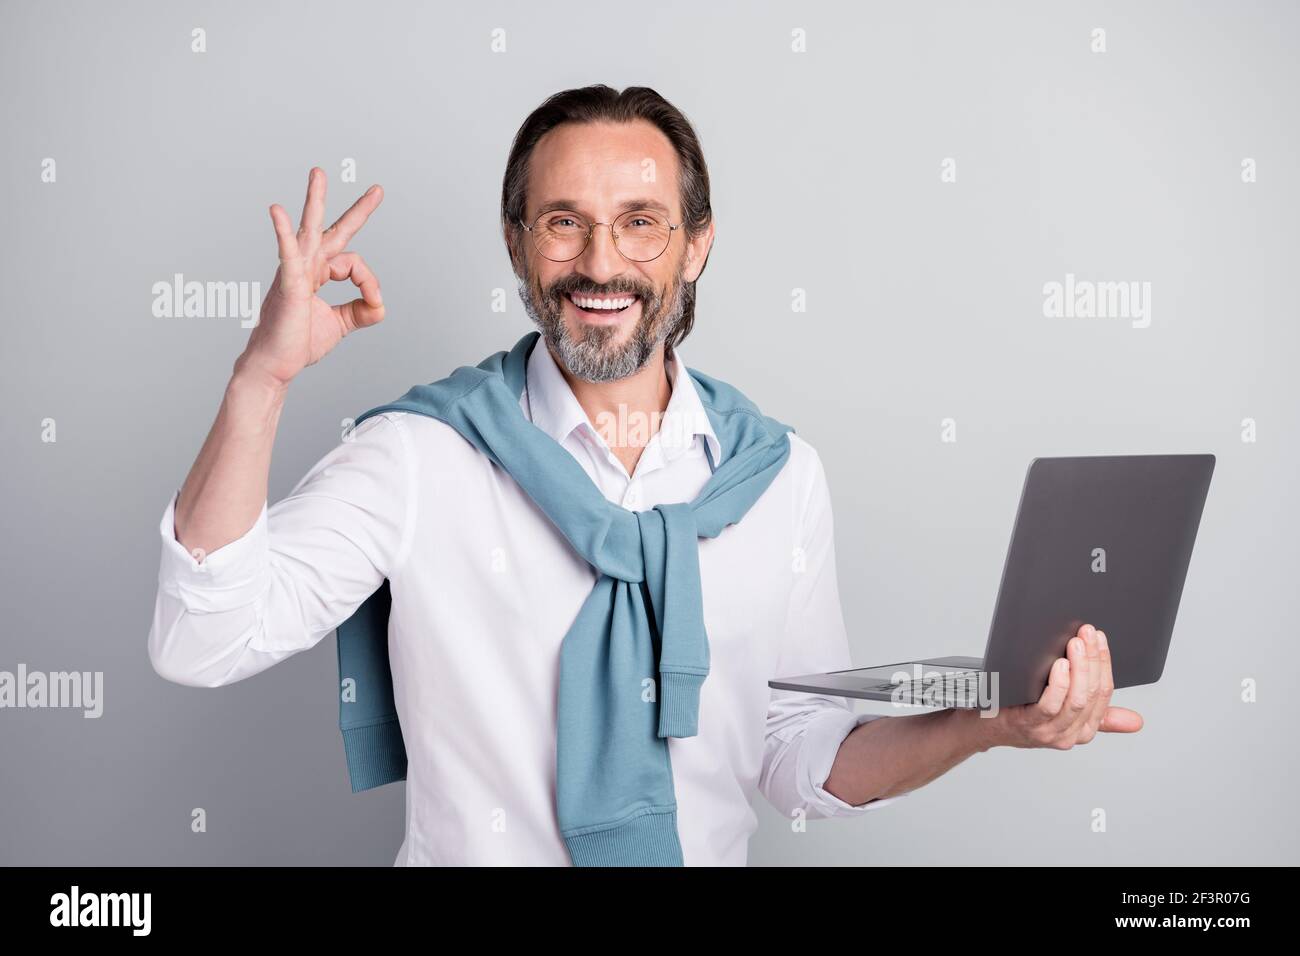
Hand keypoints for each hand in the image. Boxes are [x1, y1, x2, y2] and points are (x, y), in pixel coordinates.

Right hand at [238, 167, 384, 387]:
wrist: (276, 365)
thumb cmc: (298, 342)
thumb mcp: (341, 324)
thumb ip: (362, 310)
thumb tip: (381, 303)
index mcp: (317, 273)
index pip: (354, 263)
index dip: (369, 282)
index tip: (374, 300)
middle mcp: (306, 266)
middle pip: (333, 230)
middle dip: (357, 210)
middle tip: (378, 190)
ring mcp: (294, 272)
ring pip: (309, 230)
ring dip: (315, 201)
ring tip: (319, 174)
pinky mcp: (287, 284)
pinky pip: (287, 254)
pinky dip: (282, 233)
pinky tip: (276, 211)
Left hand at [989, 624, 1143, 748]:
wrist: (985, 726)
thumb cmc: (1024, 713)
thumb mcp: (1064, 714)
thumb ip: (1099, 715)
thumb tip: (1135, 721)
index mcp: (1084, 729)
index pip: (1104, 693)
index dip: (1105, 663)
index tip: (1099, 637)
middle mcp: (1070, 734)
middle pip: (1092, 693)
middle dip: (1094, 659)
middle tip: (1087, 633)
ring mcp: (1049, 732)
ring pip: (1076, 699)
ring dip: (1080, 667)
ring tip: (1076, 643)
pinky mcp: (1028, 725)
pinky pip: (1050, 705)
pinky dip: (1059, 683)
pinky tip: (1059, 664)